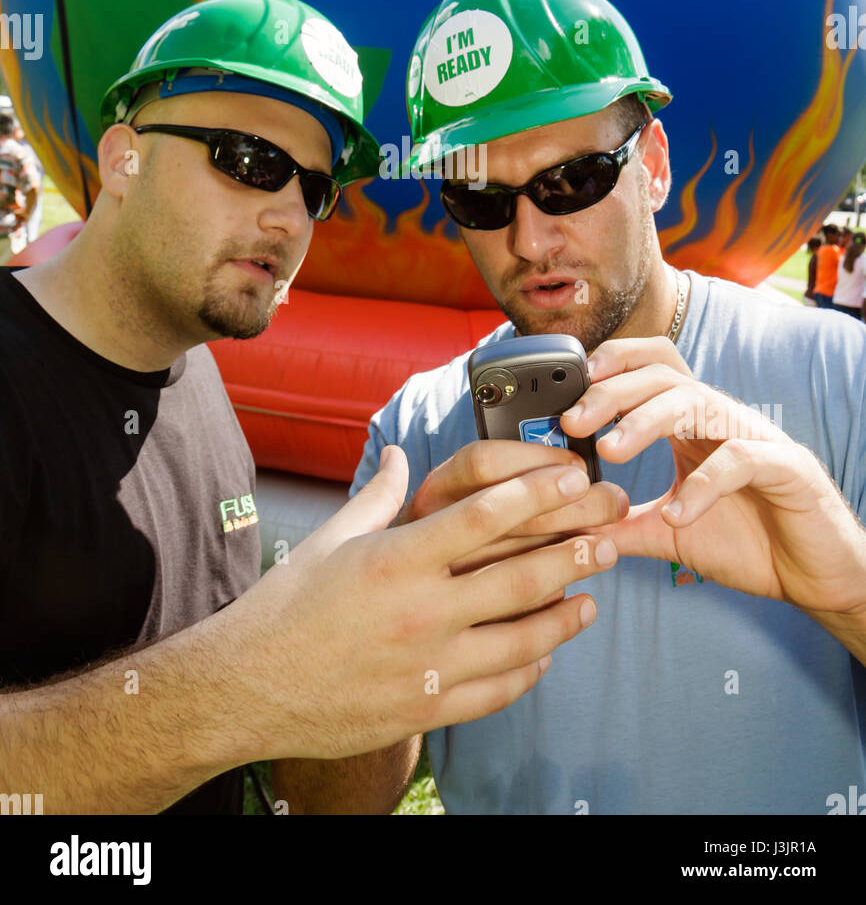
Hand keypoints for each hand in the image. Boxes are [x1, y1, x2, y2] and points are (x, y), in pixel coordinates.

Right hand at [232, 445, 617, 760]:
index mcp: (396, 557)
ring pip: (522, 638)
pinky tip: (547, 652)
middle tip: (610, 535)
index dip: (539, 493)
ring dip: (567, 614)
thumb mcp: (330, 539)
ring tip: (593, 596)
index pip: (485, 516)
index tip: (574, 480)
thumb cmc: (286, 606)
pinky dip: (531, 668)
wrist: (247, 687)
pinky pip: (498, 689)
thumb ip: (376, 496)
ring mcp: (427, 664)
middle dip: (575, 553)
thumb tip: (395, 454)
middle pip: (520, 576)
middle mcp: (420, 609)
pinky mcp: (425, 707)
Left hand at [560, 338, 865, 614]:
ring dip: (646, 421)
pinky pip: (739, 459)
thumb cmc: (751, 544)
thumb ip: (625, 524)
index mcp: (693, 424)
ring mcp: (754, 438)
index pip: (651, 368)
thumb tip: (568, 527)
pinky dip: (703, 485)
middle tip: (572, 421)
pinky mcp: (786, 467)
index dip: (612, 365)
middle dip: (612, 391)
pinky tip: (677, 514)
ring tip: (609, 450)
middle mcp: (721, 420)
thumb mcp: (672, 533)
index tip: (568, 390)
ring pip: (695, 402)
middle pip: (662, 376)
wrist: (816, 579)